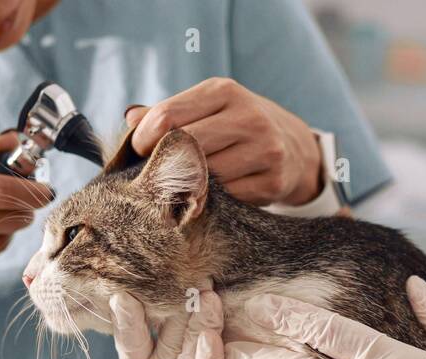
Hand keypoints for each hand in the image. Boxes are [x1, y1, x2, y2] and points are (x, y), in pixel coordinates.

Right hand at [108, 290, 293, 358]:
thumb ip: (171, 332)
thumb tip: (174, 283)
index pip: (128, 343)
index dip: (125, 320)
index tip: (123, 294)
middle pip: (164, 342)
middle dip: (176, 307)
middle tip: (188, 275)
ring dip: (197, 325)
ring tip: (207, 296)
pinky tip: (210, 338)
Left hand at [124, 77, 322, 205]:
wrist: (294, 148)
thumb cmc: (236, 126)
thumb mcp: (207, 107)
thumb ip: (168, 112)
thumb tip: (131, 118)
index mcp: (225, 91)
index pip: (168, 116)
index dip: (144, 139)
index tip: (139, 151)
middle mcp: (249, 117)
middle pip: (186, 147)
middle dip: (164, 164)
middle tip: (154, 175)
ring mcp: (265, 150)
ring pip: (206, 176)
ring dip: (187, 185)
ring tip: (180, 186)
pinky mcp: (272, 182)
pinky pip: (226, 198)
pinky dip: (212, 200)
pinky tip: (209, 195)